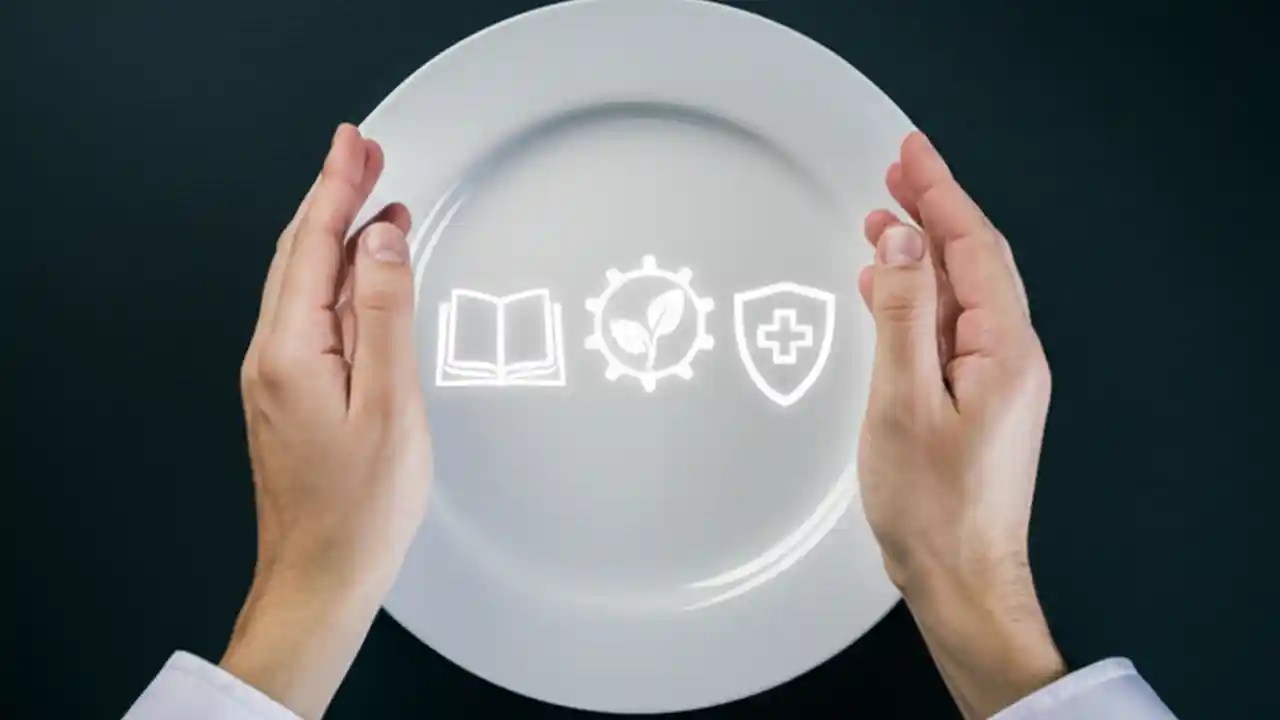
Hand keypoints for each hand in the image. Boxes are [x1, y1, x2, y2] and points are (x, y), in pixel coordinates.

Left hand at [220, 124, 431, 719]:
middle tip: (365, 154)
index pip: (313, 244)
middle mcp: (272, 357)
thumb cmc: (358, 508)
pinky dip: (339, 278)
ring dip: (338, 234)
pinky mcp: (292, 394)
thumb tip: (386, 242)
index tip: (355, 143)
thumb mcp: (390, 404)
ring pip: (305, 281)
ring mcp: (278, 377)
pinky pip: (311, 314)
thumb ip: (386, 315)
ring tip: (372, 200)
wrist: (321, 574)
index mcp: (290, 351)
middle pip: (300, 253)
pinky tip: (363, 274)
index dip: (337, 186)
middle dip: (333, 196)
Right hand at [857, 132, 1063, 717]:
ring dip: (924, 248)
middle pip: (974, 261)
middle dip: (935, 209)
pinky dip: (919, 294)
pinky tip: (890, 287)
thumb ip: (901, 316)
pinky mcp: (977, 399)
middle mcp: (1010, 358)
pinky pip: (950, 326)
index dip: (940, 194)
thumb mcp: (902, 403)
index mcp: (1003, 351)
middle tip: (897, 168)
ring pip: (961, 292)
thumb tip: (896, 243)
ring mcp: (996, 379)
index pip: (973, 248)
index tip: (911, 153)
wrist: (961, 576)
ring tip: (886, 214)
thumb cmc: (933, 506)